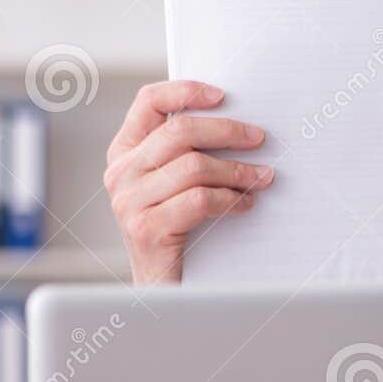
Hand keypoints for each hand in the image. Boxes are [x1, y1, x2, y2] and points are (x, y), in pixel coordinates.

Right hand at [104, 80, 273, 283]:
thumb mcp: (172, 186)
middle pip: (180, 131)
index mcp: (124, 153)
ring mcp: (129, 201)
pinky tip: (246, 204)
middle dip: (228, 131)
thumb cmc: (175, 232)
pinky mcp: (146, 228)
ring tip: (262, 177)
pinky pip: (199, 199)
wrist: (160, 290)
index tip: (223, 95)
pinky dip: (231, 199)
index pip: (148, 102)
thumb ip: (185, 153)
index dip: (185, 91)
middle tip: (260, 138)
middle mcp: (120, 173)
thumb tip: (237, 124)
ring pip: (194, 165)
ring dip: (238, 170)